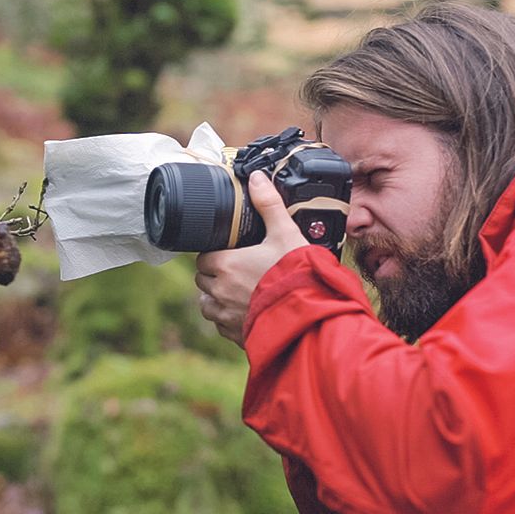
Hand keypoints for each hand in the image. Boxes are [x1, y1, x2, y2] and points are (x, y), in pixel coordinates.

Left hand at [195, 171, 308, 346]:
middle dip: (215, 275)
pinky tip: (248, 311)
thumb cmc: (297, 274)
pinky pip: (222, 326)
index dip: (215, 253)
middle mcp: (218, 292)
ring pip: (208, 305)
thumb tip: (256, 178)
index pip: (204, 257)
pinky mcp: (236, 335)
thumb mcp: (285, 233)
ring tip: (238, 291)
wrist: (311, 316)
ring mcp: (226, 316)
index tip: (229, 252)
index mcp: (224, 265)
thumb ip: (269, 204)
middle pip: (203, 280)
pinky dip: (230, 319)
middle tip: (237, 269)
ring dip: (217, 298)